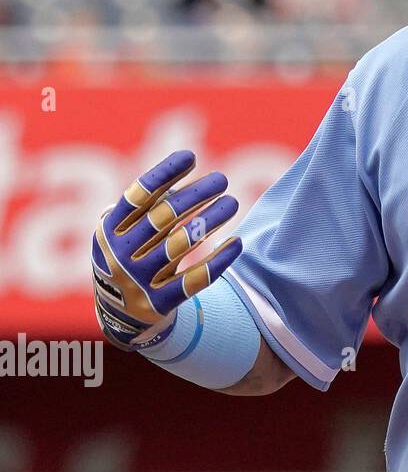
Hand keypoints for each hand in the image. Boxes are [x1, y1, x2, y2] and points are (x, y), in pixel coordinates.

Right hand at [91, 150, 242, 350]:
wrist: (118, 315)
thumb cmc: (128, 256)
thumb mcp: (121, 232)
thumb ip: (143, 205)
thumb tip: (178, 167)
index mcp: (108, 231)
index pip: (137, 197)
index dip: (164, 174)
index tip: (191, 156)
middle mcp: (120, 255)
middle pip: (163, 217)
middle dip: (195, 195)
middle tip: (222, 180)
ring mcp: (139, 280)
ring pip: (182, 244)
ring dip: (210, 219)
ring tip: (232, 202)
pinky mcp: (160, 303)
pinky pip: (196, 279)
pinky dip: (218, 259)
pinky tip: (236, 242)